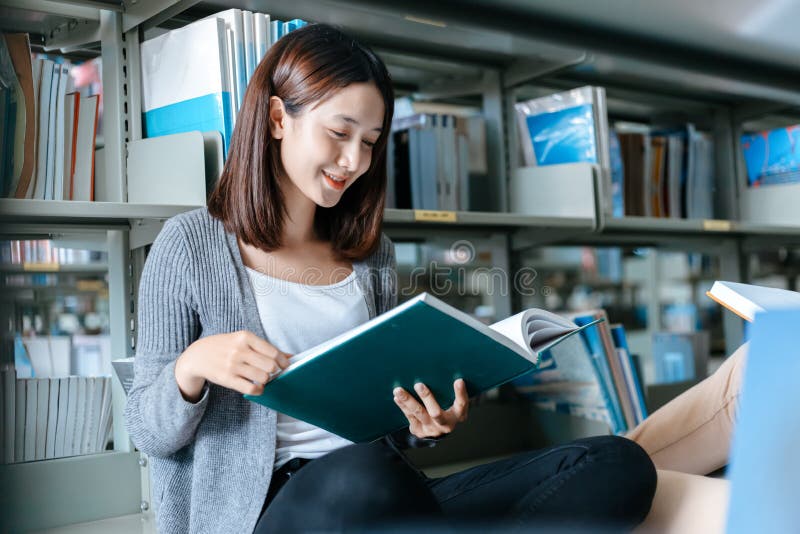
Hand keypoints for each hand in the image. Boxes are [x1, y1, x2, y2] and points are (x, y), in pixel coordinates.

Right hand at [175, 330, 290, 401]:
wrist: (197, 355)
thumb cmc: (225, 346)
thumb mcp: (243, 340)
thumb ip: (265, 347)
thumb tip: (290, 356)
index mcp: (245, 337)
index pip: (273, 352)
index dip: (283, 361)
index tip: (285, 366)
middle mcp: (239, 350)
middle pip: (270, 366)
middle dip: (275, 371)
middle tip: (272, 372)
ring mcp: (233, 365)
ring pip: (263, 378)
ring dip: (266, 380)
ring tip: (263, 378)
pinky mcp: (227, 379)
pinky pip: (251, 388)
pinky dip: (258, 390)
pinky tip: (257, 387)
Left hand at [393, 379, 468, 438]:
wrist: (436, 432)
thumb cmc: (446, 410)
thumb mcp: (454, 404)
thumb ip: (452, 392)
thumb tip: (448, 371)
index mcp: (457, 415)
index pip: (462, 404)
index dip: (461, 393)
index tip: (458, 380)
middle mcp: (445, 424)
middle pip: (436, 412)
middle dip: (427, 398)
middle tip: (419, 384)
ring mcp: (431, 429)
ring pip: (419, 413)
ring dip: (408, 400)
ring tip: (399, 390)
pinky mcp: (419, 430)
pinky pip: (410, 416)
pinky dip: (403, 406)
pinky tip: (397, 398)